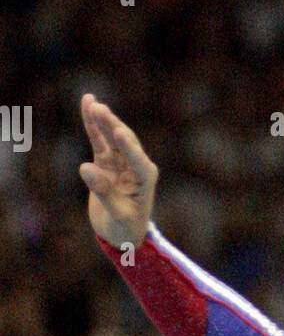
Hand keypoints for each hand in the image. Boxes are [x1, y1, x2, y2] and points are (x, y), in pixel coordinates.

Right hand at [78, 93, 156, 249]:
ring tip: (92, 102)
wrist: (120, 234)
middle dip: (113, 126)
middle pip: (124, 142)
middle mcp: (136, 166)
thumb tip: (85, 167)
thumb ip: (104, 192)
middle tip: (100, 110)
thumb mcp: (117, 215)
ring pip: (111, 137)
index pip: (137, 160)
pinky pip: (99, 139)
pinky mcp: (107, 160)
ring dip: (102, 119)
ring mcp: (121, 161)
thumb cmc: (125, 228)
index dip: (128, 147)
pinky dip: (93, 123)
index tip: (119, 132)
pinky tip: (88, 103)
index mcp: (145, 180)